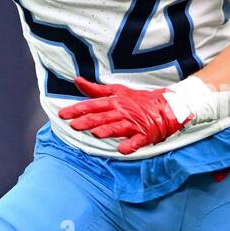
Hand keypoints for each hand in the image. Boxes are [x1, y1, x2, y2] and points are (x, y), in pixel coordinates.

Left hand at [58, 77, 190, 154]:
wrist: (167, 105)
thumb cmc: (139, 99)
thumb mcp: (117, 91)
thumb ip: (95, 89)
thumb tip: (76, 80)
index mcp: (115, 102)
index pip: (92, 105)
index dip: (77, 110)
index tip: (62, 114)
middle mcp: (122, 112)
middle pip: (103, 117)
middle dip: (88, 121)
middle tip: (73, 126)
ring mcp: (134, 123)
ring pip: (119, 127)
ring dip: (108, 130)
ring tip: (96, 134)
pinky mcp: (145, 134)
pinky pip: (137, 141)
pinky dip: (130, 145)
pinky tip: (122, 150)